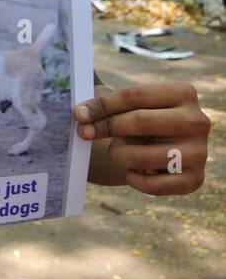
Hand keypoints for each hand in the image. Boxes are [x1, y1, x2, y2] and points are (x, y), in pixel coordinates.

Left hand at [76, 82, 208, 193]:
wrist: (163, 147)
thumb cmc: (138, 119)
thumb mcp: (127, 104)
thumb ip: (104, 101)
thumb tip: (81, 113)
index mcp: (182, 93)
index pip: (134, 96)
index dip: (102, 105)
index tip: (78, 114)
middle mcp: (197, 121)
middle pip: (140, 121)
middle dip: (107, 127)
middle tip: (85, 133)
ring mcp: (200, 152)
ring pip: (144, 156)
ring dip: (119, 155)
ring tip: (117, 152)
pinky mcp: (195, 179)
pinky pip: (153, 185)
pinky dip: (134, 180)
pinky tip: (130, 172)